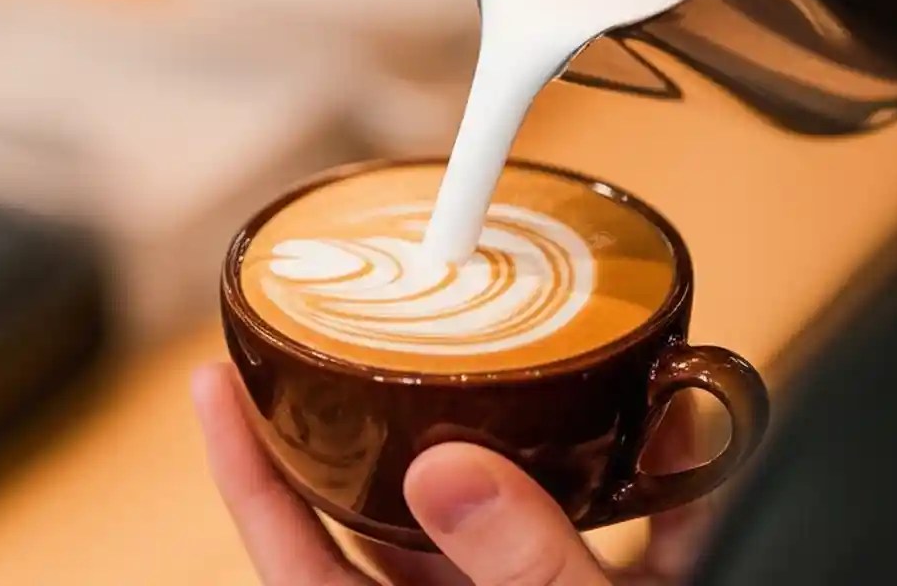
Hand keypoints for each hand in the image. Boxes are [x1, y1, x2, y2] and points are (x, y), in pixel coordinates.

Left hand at [192, 363, 712, 585]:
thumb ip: (523, 578)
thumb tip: (444, 473)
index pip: (297, 562)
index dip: (245, 473)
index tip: (211, 382)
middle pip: (397, 517)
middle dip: (384, 425)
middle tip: (367, 335)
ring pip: (515, 509)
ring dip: (533, 435)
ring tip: (517, 353)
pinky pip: (634, 532)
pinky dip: (660, 481)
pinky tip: (685, 420)